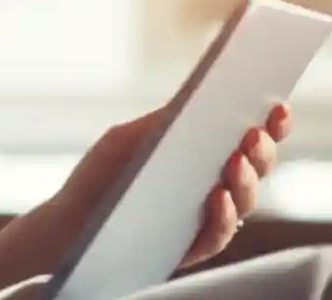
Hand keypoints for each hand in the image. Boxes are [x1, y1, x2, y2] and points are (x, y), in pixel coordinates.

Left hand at [50, 102, 292, 267]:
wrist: (70, 221)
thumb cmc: (100, 176)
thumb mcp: (126, 140)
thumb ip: (162, 122)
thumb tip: (201, 99)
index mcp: (204, 154)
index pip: (247, 138)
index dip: (270, 123)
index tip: (277, 106)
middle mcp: (215, 185)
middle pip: (256, 168)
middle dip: (261, 149)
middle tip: (253, 132)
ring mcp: (208, 218)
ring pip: (244, 201)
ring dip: (244, 180)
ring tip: (234, 160)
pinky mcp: (193, 247)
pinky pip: (219, 234)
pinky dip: (222, 215)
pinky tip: (215, 196)